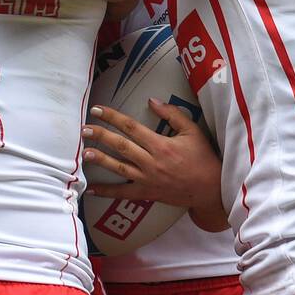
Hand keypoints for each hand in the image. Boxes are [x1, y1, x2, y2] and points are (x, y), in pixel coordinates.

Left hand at [82, 99, 224, 226]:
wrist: (210, 189)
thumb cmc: (202, 158)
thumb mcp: (193, 131)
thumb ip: (172, 114)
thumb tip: (151, 100)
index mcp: (160, 145)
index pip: (131, 127)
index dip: (113, 117)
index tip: (97, 110)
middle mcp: (151, 162)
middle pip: (120, 146)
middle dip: (101, 136)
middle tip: (84, 129)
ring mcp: (147, 179)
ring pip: (118, 168)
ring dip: (100, 159)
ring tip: (85, 152)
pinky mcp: (146, 193)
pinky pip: (123, 193)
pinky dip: (106, 192)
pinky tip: (91, 189)